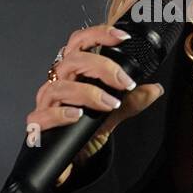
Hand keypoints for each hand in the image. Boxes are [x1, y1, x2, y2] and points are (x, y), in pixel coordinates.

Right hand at [26, 23, 165, 185]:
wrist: (69, 158)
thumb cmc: (84, 130)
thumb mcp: (112, 113)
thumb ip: (131, 101)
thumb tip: (154, 89)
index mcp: (72, 73)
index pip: (80, 43)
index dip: (98, 34)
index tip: (122, 38)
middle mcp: (57, 82)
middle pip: (72, 60)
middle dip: (101, 67)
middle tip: (124, 82)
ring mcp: (45, 103)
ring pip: (60, 86)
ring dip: (88, 93)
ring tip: (109, 104)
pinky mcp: (38, 125)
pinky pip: (45, 115)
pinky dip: (62, 113)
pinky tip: (77, 116)